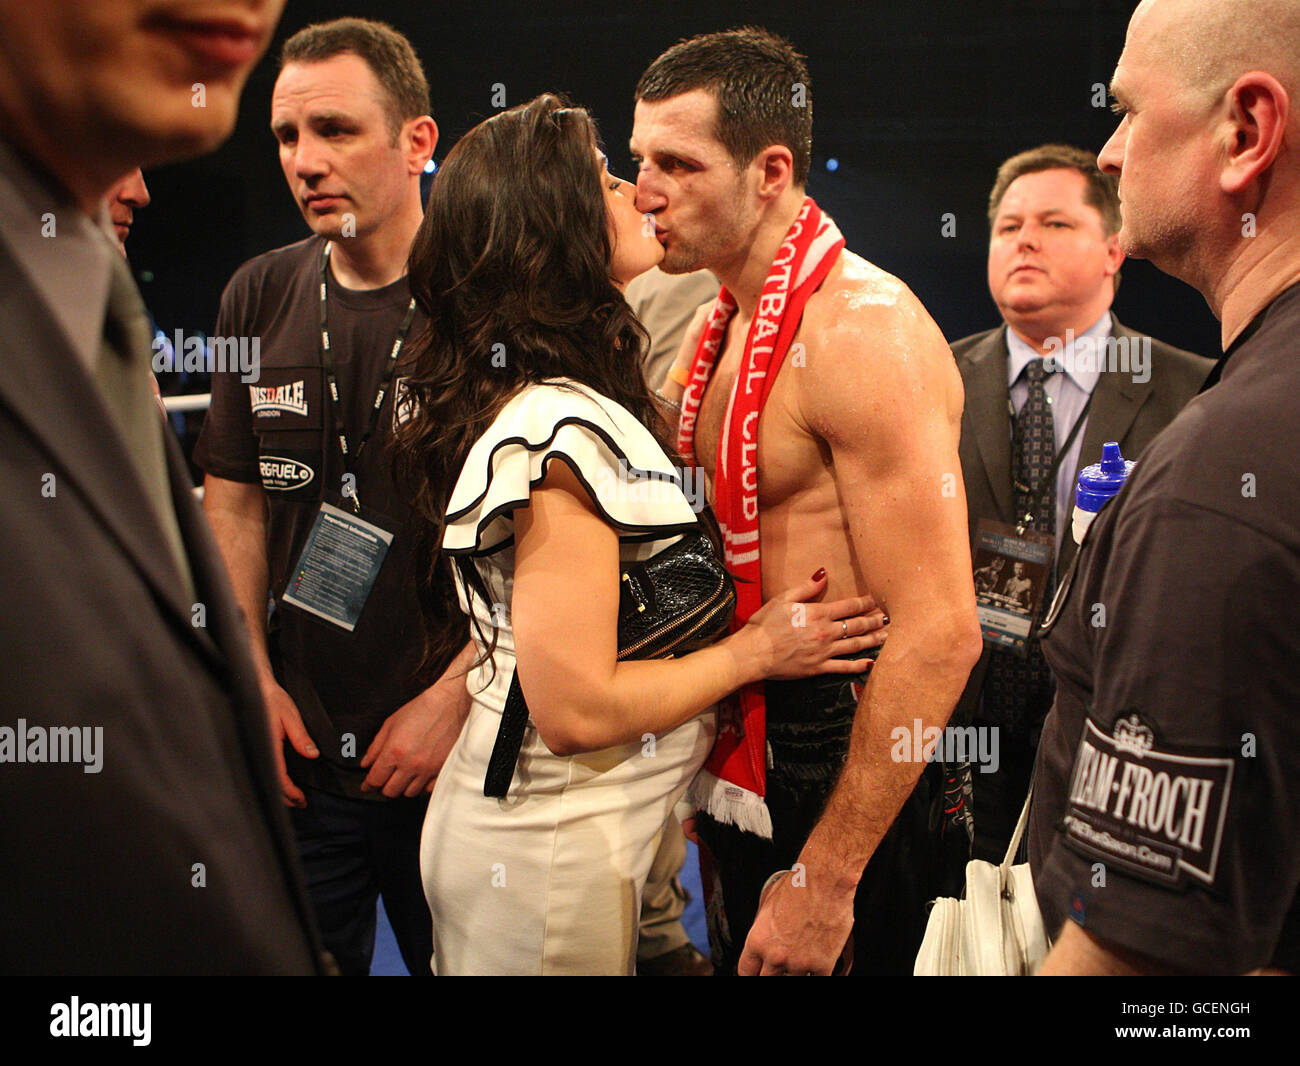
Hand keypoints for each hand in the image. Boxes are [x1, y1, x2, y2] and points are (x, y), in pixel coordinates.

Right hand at [261, 679, 316, 808]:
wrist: (255, 688)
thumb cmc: (272, 700)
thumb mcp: (290, 716)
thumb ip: (300, 736)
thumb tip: (312, 755)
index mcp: (268, 745)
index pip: (278, 777)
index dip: (289, 792)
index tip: (301, 799)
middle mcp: (258, 751)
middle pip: (270, 784)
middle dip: (285, 798)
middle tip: (301, 804)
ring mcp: (255, 752)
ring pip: (264, 780)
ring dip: (278, 793)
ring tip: (293, 799)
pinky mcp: (255, 749)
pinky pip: (262, 771)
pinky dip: (272, 783)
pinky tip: (280, 786)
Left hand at [360, 675, 469, 798]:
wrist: (451, 704)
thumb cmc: (422, 709)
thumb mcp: (391, 723)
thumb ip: (376, 746)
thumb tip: (366, 764)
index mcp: (395, 751)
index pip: (375, 779)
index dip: (368, 784)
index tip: (367, 785)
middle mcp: (411, 764)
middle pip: (390, 791)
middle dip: (385, 785)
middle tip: (386, 777)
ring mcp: (428, 769)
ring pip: (409, 793)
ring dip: (404, 786)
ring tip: (404, 774)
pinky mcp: (443, 770)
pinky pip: (427, 789)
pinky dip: (421, 785)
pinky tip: (420, 774)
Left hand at [738, 867, 854, 975]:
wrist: (824, 882)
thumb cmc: (797, 885)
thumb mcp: (767, 903)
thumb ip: (763, 927)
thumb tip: (765, 934)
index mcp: (758, 941)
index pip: (746, 971)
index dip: (752, 974)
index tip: (758, 973)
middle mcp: (776, 956)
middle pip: (767, 981)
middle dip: (773, 975)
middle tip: (781, 966)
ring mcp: (799, 963)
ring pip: (795, 981)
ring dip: (798, 972)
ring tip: (804, 959)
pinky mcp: (823, 964)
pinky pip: (819, 980)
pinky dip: (819, 974)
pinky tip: (820, 965)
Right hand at [739, 569, 887, 680]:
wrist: (753, 653)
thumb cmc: (764, 625)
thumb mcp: (783, 599)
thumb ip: (806, 587)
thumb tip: (823, 574)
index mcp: (818, 613)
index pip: (850, 606)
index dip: (867, 602)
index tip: (878, 599)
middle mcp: (826, 632)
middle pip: (858, 625)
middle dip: (876, 620)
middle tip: (891, 617)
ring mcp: (824, 652)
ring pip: (856, 645)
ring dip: (874, 639)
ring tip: (887, 635)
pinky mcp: (819, 668)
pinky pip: (844, 668)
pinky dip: (859, 666)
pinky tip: (871, 663)